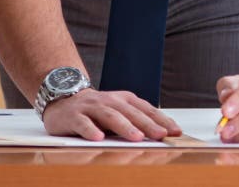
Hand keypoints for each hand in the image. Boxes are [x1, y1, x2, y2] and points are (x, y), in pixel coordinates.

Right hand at [42, 88, 181, 141]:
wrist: (63, 100)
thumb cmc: (96, 111)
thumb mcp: (118, 114)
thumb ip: (135, 122)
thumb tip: (162, 135)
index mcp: (124, 100)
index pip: (146, 109)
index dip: (161, 120)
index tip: (175, 132)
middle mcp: (110, 101)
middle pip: (131, 113)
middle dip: (148, 124)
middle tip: (161, 135)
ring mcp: (91, 107)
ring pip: (110, 116)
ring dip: (125, 127)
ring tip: (137, 138)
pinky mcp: (73, 116)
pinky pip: (83, 123)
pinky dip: (91, 130)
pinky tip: (98, 138)